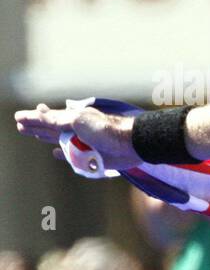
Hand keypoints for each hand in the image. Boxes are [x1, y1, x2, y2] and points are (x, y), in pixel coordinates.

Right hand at [13, 103, 140, 170]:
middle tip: (20, 126)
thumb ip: (57, 119)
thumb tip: (38, 113)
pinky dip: (62, 154)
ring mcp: (83, 143)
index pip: (47, 118)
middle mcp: (75, 130)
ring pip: (59, 141)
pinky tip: (55, 153)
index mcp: (72, 119)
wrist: (131, 143)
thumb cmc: (105, 130)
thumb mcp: (78, 121)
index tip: (18, 117)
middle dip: (36, 127)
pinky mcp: (91, 156)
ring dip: (47, 138)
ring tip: (35, 135)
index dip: (32, 118)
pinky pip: (71, 156)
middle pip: (50, 128)